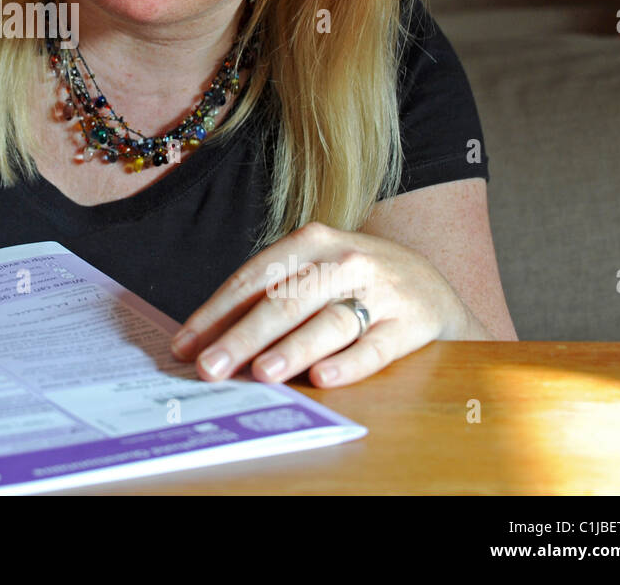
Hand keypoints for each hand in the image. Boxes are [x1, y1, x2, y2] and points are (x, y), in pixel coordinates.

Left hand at [170, 221, 470, 387]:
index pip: (254, 278)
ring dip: (292, 348)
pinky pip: (375, 346)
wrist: (433, 288)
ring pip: (328, 321)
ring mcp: (380, 290)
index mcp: (311, 242)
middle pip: (284, 300)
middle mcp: (344, 259)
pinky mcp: (410, 323)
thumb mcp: (313, 274)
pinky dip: (349, 363)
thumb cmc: (354, 283)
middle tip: (209, 368)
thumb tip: (208, 341)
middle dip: (241, 336)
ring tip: (261, 373)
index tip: (186, 346)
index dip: (216, 313)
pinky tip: (323, 378)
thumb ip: (268, 299)